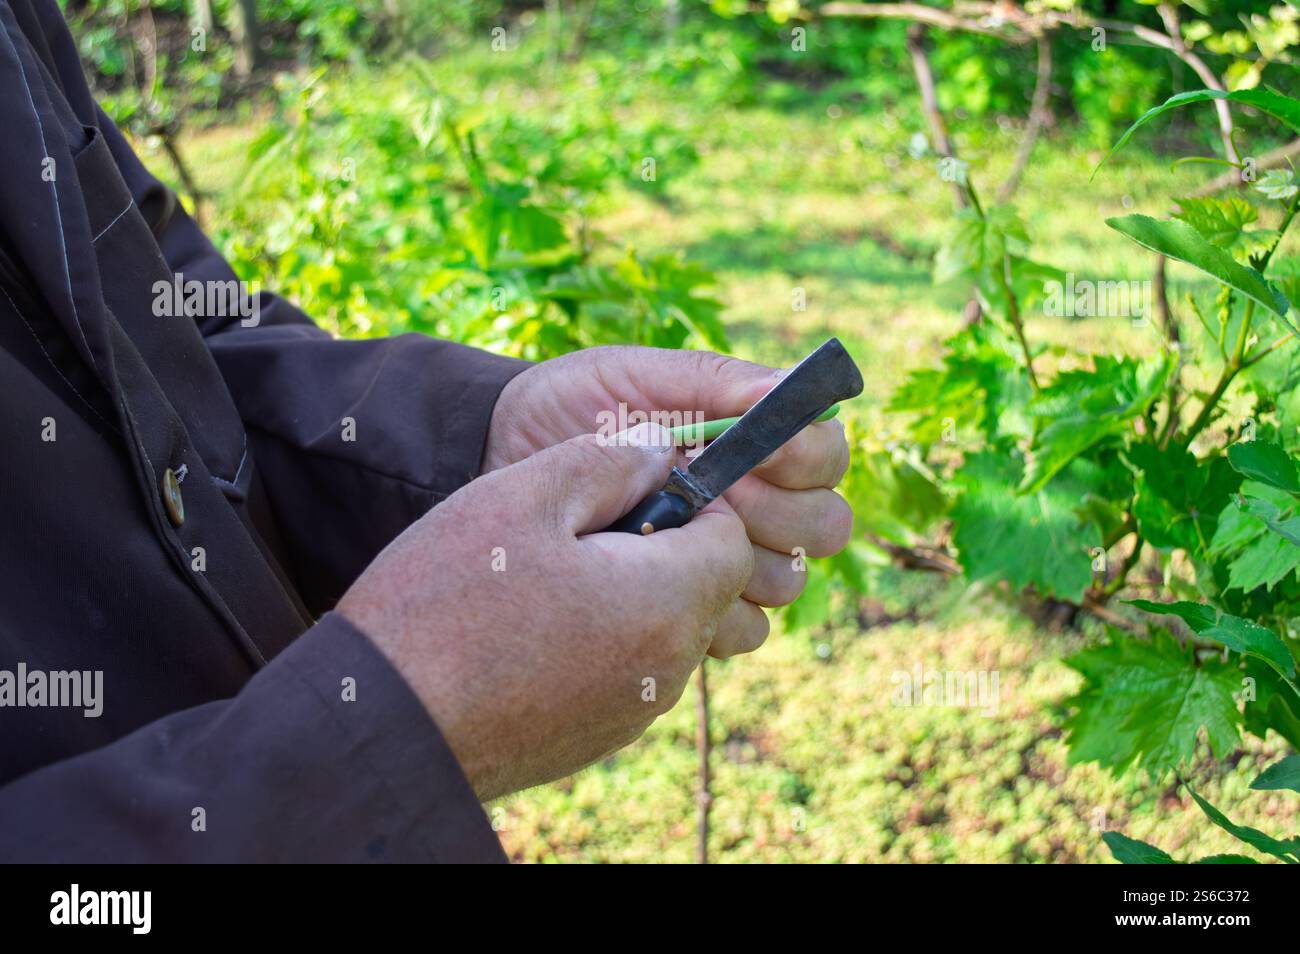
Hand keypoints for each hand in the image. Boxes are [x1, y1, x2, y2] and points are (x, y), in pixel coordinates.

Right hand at [338, 425, 752, 799]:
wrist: (380, 726)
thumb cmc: (445, 603)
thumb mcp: (522, 496)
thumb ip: (608, 459)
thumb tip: (660, 448)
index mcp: (665, 604)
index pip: (733, 538)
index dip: (689, 501)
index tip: (629, 490)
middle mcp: (666, 669)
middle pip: (704, 587)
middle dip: (660, 547)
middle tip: (575, 530)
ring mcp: (633, 713)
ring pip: (665, 629)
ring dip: (628, 593)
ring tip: (542, 578)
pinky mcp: (597, 737)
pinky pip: (627, 670)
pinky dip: (599, 640)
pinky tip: (527, 628)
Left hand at [483, 346, 853, 654]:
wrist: (494, 467)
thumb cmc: (567, 411)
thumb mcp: (632, 379)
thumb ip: (712, 383)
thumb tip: (786, 388)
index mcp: (752, 444)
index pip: (826, 456)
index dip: (805, 457)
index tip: (757, 450)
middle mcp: (754, 507)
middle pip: (826, 526)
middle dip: (779, 512)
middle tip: (714, 495)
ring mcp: (725, 564)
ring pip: (787, 582)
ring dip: (742, 561)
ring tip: (672, 533)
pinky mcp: (690, 612)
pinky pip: (744, 631)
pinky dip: (711, 610)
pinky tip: (656, 580)